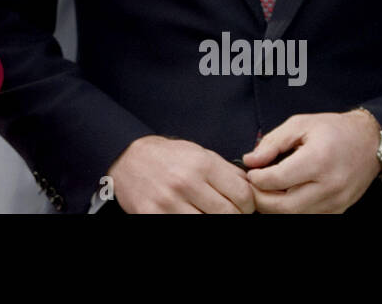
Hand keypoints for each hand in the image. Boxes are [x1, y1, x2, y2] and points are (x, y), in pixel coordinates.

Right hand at [109, 135, 254, 212]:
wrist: (128, 159)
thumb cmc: (167, 157)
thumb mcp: (199, 153)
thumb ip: (226, 171)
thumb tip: (254, 187)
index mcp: (201, 164)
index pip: (243, 195)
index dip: (249, 205)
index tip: (244, 206)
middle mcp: (185, 182)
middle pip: (230, 214)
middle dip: (235, 216)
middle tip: (229, 212)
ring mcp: (169, 202)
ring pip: (210, 224)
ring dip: (214, 221)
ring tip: (209, 213)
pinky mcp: (154, 216)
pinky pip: (184, 227)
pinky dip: (193, 223)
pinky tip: (192, 215)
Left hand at [243, 111, 381, 212]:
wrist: (369, 142)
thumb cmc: (333, 129)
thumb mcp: (300, 124)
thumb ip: (272, 143)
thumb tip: (250, 161)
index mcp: (318, 160)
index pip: (277, 180)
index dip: (257, 179)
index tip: (251, 172)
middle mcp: (329, 186)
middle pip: (284, 207)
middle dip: (261, 199)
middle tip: (252, 186)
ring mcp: (336, 202)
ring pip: (295, 216)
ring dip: (275, 207)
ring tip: (267, 190)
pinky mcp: (338, 210)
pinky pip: (308, 216)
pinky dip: (292, 210)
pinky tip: (285, 195)